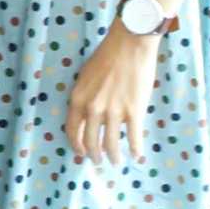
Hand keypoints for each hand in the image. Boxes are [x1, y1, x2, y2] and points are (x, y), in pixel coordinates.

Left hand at [64, 27, 158, 166]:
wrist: (129, 46)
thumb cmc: (106, 57)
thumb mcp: (85, 79)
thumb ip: (84, 98)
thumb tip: (86, 114)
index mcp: (78, 100)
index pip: (72, 130)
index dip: (76, 144)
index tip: (81, 153)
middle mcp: (93, 109)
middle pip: (90, 141)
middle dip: (94, 154)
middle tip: (98, 161)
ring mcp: (114, 111)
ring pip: (111, 143)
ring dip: (114, 156)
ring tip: (117, 162)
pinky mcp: (134, 111)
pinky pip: (134, 136)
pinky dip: (136, 149)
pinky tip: (137, 156)